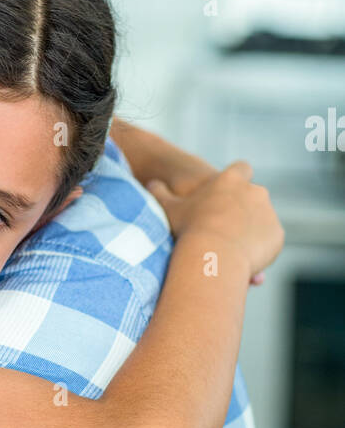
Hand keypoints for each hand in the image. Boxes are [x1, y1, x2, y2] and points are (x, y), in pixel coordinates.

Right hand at [148, 161, 283, 280]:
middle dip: (244, 209)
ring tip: (231, 248)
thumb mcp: (167, 208)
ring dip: (251, 230)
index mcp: (232, 180)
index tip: (227, 194)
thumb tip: (150, 184)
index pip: (241, 169)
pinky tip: (241, 259)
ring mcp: (269, 213)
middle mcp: (255, 191)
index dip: (236, 180)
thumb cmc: (188, 229)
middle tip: (225, 228)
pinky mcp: (277, 235)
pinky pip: (269, 241)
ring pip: (262, 220)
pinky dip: (260, 248)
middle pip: (254, 197)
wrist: (213, 255)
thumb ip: (158, 193)